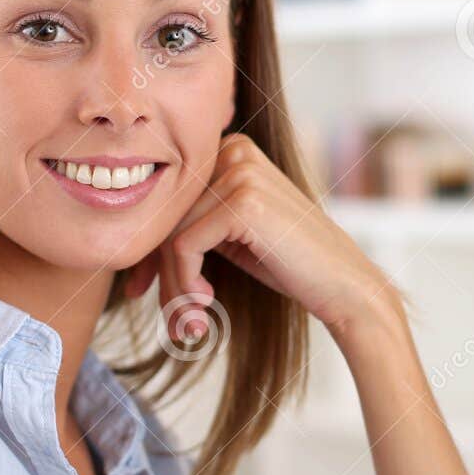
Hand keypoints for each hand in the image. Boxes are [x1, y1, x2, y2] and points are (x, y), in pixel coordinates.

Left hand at [123, 134, 397, 343]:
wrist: (344, 286)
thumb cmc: (290, 264)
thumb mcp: (231, 234)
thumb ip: (192, 223)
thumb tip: (129, 241)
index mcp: (230, 150)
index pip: (167, 200)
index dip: (147, 249)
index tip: (140, 291)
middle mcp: (233, 152)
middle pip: (164, 216)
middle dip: (157, 273)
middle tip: (169, 319)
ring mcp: (239, 173)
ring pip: (169, 236)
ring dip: (172, 289)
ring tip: (189, 324)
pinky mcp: (241, 203)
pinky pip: (183, 249)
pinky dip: (184, 286)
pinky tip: (205, 309)